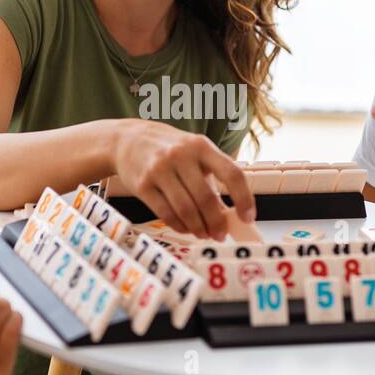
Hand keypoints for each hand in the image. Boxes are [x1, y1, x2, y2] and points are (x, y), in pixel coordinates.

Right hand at [113, 120, 254, 239]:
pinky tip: (185, 228)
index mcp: (201, 146)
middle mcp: (180, 155)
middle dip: (216, 222)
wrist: (127, 140)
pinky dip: (179, 226)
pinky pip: (165, 213)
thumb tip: (229, 214)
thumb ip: (211, 178)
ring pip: (185, 209)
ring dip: (198, 227)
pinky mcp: (142, 185)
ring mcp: (159, 170)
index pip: (231, 173)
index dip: (243, 198)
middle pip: (205, 198)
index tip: (248, 217)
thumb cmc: (168, 148)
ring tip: (203, 233)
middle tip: (220, 234)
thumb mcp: (194, 152)